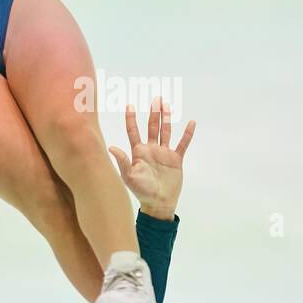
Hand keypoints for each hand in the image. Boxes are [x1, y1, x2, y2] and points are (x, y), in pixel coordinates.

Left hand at [107, 96, 193, 220]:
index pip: (133, 131)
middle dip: (153, 113)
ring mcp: (164, 154)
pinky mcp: (176, 159)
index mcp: (139, 152)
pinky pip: (182, 144)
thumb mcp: (129, 176)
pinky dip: (187, 134)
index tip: (130, 105)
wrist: (159, 203)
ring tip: (167, 105)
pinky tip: (191, 123)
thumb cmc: (141, 191)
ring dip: (167, 119)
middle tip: (155, 99)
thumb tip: (111, 147)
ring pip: (166, 132)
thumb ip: (123, 161)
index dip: (131, 118)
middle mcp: (151, 150)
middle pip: (152, 127)